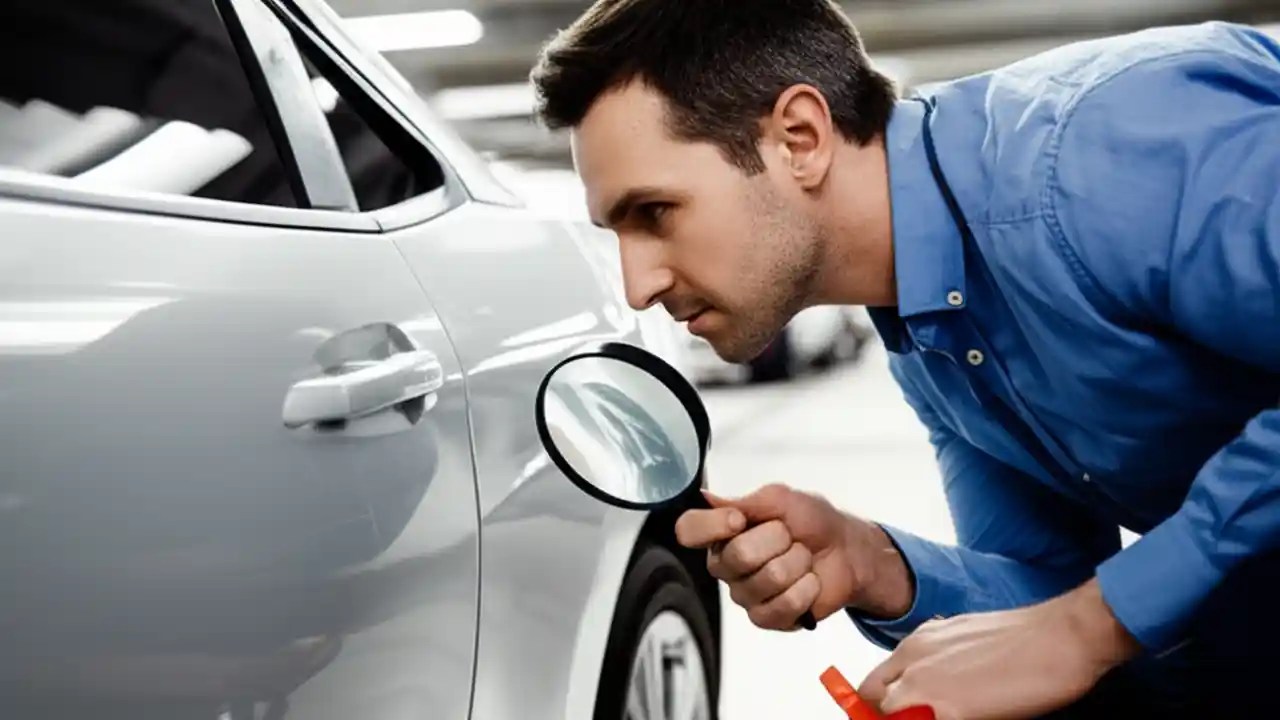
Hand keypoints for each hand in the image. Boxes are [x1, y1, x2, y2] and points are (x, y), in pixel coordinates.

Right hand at [673, 483, 912, 629]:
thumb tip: (708, 500)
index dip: (712, 525)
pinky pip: (782, 606)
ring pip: (766, 579)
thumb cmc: (812, 522)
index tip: (740, 519)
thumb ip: (747, 502)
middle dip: (777, 540)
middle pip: (736, 556)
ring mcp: (744, 594)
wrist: (847, 551)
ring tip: (803, 559)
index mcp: (721, 531)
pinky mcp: (765, 617)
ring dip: (797, 563)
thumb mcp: (782, 499)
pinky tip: (809, 583)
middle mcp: (725, 564)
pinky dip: (806, 589)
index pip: (689, 530)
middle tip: (791, 537)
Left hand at [858, 579, 1140, 719]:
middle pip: (872, 696)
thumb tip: (938, 687)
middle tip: (914, 717)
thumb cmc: (1028, 638)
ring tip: (946, 715)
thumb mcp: (968, 640)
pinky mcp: (949, 708)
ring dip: (908, 717)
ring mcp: (926, 683)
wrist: (1061, 636)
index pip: (877, 680)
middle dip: (886, 713)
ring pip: (889, 713)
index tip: (896, 713)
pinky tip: (966, 719)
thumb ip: (941, 662)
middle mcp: (914, 657)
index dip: (885, 703)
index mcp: (919, 641)